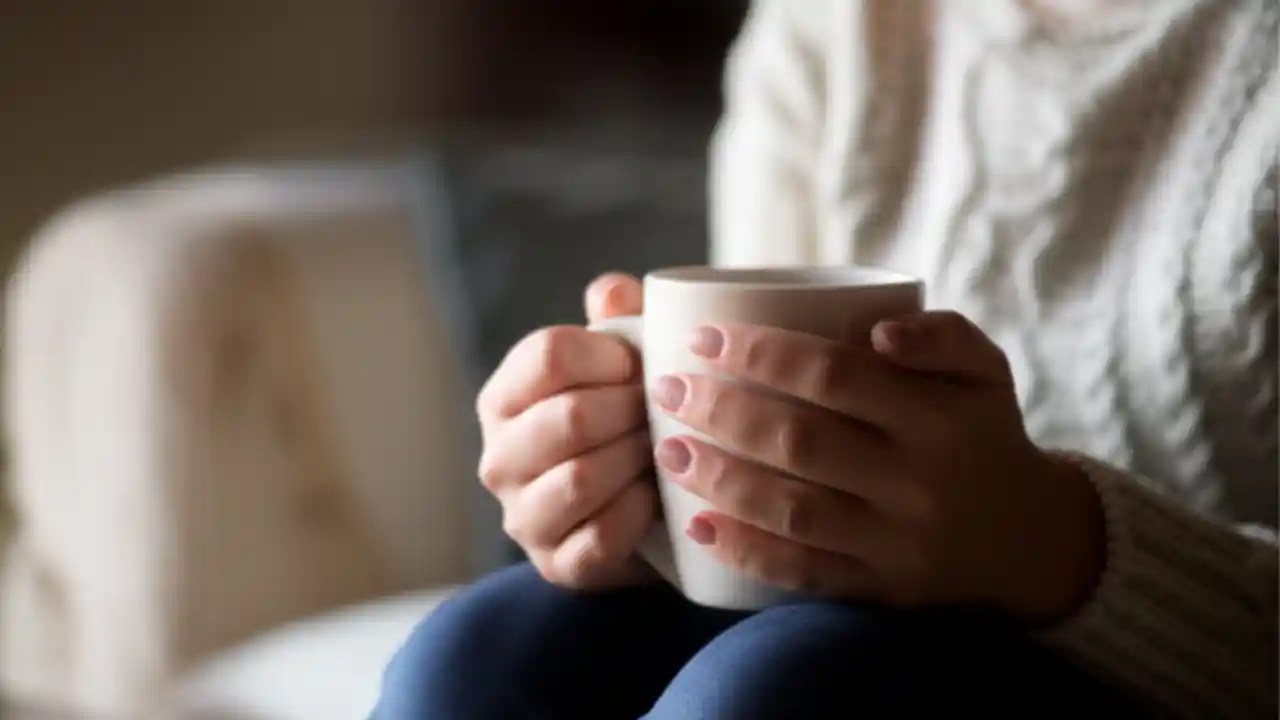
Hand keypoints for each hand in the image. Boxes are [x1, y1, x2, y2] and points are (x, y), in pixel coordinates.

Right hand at [477, 273, 658, 588]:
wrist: (644, 516)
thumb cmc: (625, 426)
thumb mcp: (622, 366)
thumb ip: (618, 320)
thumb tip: (612, 291)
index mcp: (504, 398)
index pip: (547, 355)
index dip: (609, 355)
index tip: (640, 364)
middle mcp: (499, 458)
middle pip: (568, 418)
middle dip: (631, 410)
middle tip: (664, 409)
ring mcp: (523, 517)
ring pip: (580, 479)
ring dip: (636, 460)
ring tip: (663, 449)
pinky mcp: (557, 566)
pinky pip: (599, 537)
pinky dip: (638, 513)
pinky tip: (656, 498)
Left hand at [652, 311, 1104, 621]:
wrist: (1027, 538)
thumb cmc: (981, 433)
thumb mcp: (985, 370)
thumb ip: (941, 333)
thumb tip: (879, 329)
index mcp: (938, 416)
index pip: (834, 375)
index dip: (762, 355)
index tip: (704, 339)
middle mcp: (917, 482)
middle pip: (801, 442)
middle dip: (722, 412)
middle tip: (667, 389)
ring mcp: (897, 543)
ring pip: (793, 510)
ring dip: (721, 479)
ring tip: (668, 450)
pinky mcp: (880, 589)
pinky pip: (803, 574)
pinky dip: (746, 550)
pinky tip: (697, 525)